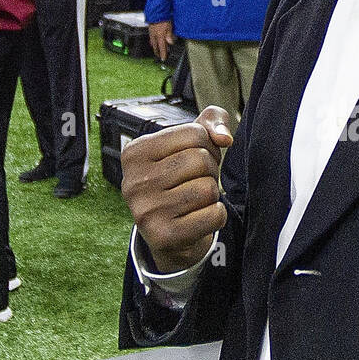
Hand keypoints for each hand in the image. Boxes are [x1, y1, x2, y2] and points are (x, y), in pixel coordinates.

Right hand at [121, 106, 234, 272]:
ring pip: (208, 188)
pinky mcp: (163, 236)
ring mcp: (146, 211)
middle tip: (196, 181)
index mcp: (135, 152)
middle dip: (210, 170)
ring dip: (212, 194)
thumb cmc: (178, 181)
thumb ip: (211, 122)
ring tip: (195, 200)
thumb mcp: (188, 144)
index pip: (194, 133)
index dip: (207, 145)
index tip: (194, 159)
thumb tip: (224, 137)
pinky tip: (199, 217)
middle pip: (201, 159)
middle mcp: (134, 181)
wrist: (167, 234)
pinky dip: (217, 216)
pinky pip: (214, 215)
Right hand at [148, 20, 173, 61]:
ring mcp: (152, 33)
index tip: (163, 59)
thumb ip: (169, 35)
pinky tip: (153, 42)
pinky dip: (152, 42)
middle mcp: (155, 36)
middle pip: (156, 47)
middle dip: (157, 52)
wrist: (156, 12)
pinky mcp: (150, 30)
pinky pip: (151, 38)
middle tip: (159, 56)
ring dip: (155, 48)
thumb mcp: (169, 27)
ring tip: (156, 51)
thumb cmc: (163, 19)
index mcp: (160, 36)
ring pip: (153, 43)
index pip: (162, 48)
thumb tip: (170, 43)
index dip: (163, 54)